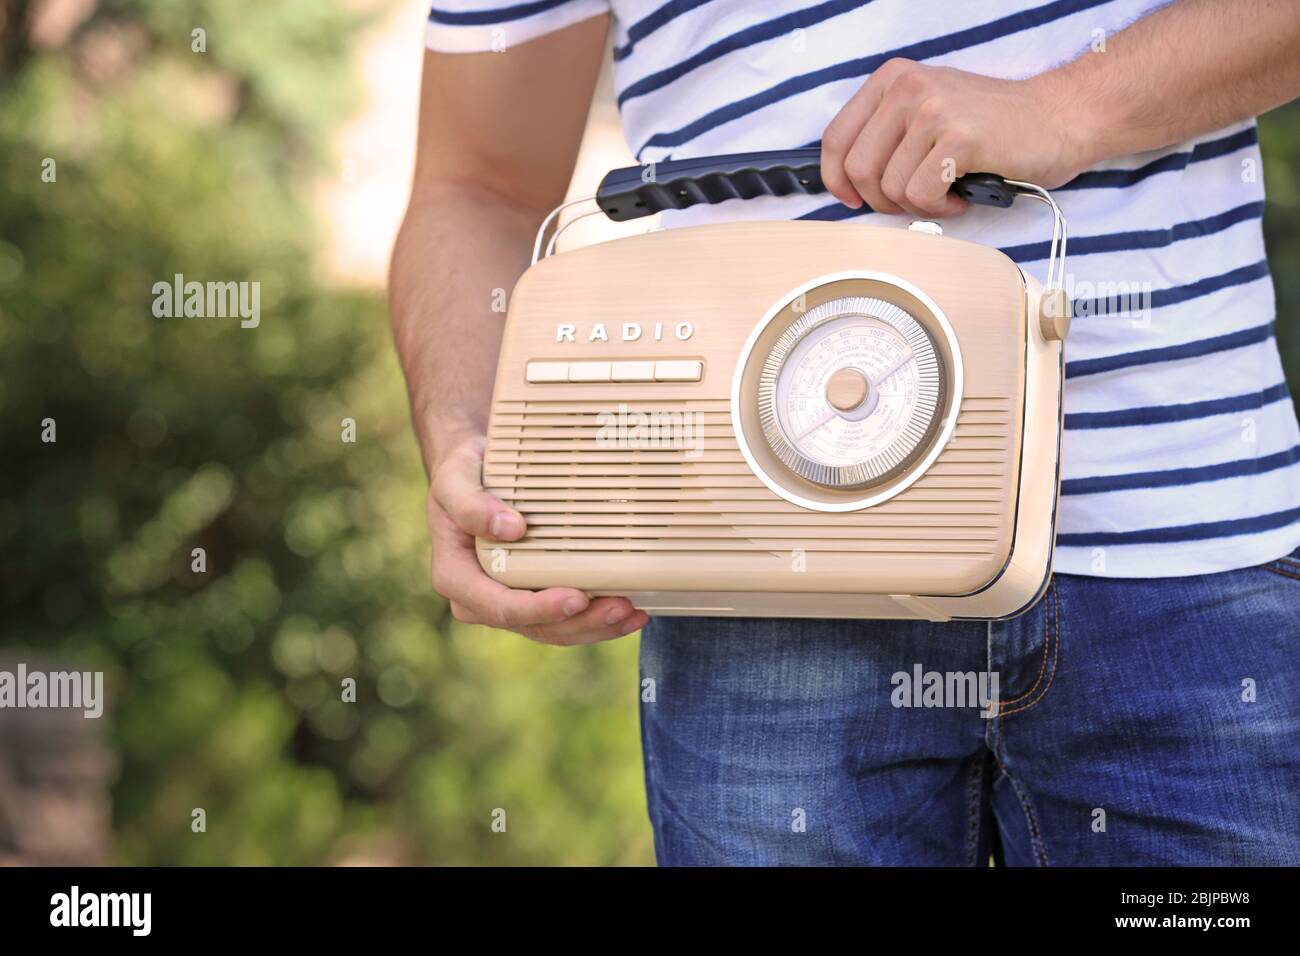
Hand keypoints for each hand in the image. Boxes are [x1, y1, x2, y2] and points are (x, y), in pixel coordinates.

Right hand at [428, 434, 647, 644]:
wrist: (471, 473)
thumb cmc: (461, 476)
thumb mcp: (455, 480)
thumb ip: (472, 504)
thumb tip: (510, 528)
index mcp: (456, 577)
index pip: (499, 606)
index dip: (539, 608)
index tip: (576, 598)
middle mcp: (479, 598)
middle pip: (533, 625)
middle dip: (579, 622)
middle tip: (619, 607)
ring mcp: (506, 600)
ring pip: (552, 629)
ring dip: (594, 627)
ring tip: (630, 613)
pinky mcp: (529, 595)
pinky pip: (561, 618)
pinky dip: (594, 618)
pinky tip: (624, 613)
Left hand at [820, 58, 1085, 217]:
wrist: (1058, 118)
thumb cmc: (990, 126)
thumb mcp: (926, 113)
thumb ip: (885, 135)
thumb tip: (843, 181)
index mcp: (892, 80)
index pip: (836, 139)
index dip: (836, 180)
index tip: (851, 200)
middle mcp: (907, 88)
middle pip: (859, 169)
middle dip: (881, 201)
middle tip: (915, 201)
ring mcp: (933, 109)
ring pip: (890, 187)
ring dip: (916, 207)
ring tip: (946, 194)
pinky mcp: (959, 137)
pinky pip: (921, 195)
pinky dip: (940, 208)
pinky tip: (961, 196)